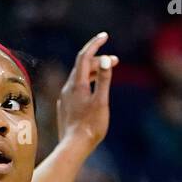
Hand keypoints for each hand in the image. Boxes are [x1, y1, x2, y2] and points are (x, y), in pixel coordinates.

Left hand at [56, 32, 118, 148]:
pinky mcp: (65, 107)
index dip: (94, 44)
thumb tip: (106, 59)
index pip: (85, 57)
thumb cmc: (90, 126)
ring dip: (93, 72)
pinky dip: (87, 83)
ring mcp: (65, 98)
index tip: (104, 35)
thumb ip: (104, 80)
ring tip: (107, 72)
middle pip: (83, 67)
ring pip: (79, 78)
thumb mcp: (101, 102)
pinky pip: (76, 89)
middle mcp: (68, 88)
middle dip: (99, 60)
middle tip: (116, 61)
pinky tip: (93, 89)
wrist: (73, 147)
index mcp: (77, 85)